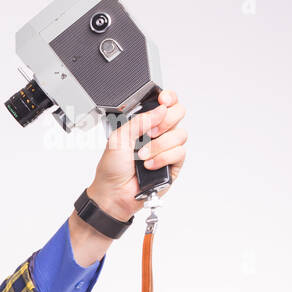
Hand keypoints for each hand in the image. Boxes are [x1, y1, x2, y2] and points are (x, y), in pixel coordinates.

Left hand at [86, 89, 187, 220]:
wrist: (113, 193)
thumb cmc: (112, 168)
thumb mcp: (118, 138)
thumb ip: (137, 122)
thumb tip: (159, 110)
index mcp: (144, 124)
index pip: (164, 104)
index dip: (169, 98)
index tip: (164, 99)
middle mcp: (157, 133)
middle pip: (179, 113)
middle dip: (166, 121)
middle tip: (151, 133)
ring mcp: (166, 148)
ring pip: (180, 134)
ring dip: (159, 145)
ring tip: (142, 156)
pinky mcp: (173, 163)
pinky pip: (179, 153)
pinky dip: (162, 159)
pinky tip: (150, 165)